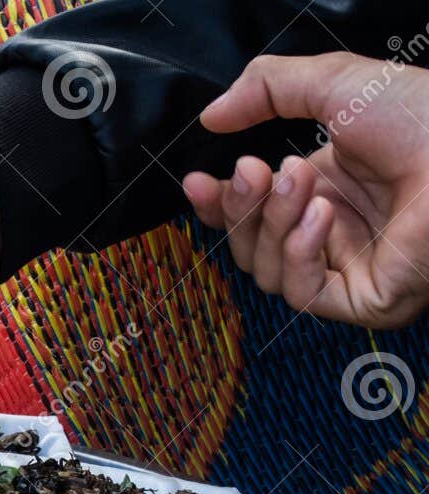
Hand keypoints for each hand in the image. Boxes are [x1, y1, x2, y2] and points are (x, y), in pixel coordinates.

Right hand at [183, 52, 428, 328]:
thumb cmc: (423, 118)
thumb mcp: (334, 84)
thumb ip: (268, 88)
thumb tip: (211, 115)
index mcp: (328, 188)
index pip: (253, 213)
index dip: (221, 202)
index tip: (196, 181)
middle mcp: (335, 232)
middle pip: (250, 245)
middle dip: (243, 207)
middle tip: (253, 170)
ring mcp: (348, 269)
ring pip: (267, 270)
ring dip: (273, 223)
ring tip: (302, 180)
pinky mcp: (362, 300)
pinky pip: (300, 292)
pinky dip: (298, 253)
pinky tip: (321, 215)